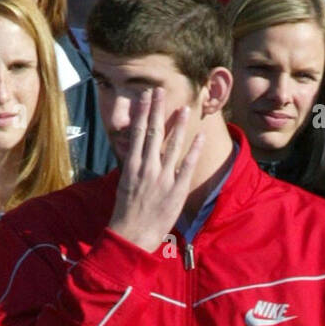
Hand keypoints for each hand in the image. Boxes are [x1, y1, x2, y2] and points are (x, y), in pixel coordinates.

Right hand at [107, 87, 204, 251]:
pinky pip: (188, 165)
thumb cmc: (126, 213)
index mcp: (132, 165)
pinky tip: (200, 136)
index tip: (146, 97)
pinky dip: (194, 150)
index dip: (143, 112)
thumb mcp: (124, 185)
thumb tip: (136, 155)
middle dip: (158, 109)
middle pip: (154, 132)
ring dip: (179, 124)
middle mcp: (147, 167)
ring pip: (172, 144)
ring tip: (184, 108)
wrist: (132, 235)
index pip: (138, 132)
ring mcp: (162, 177)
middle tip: (161, 90)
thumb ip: (133, 168)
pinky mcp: (176, 189)